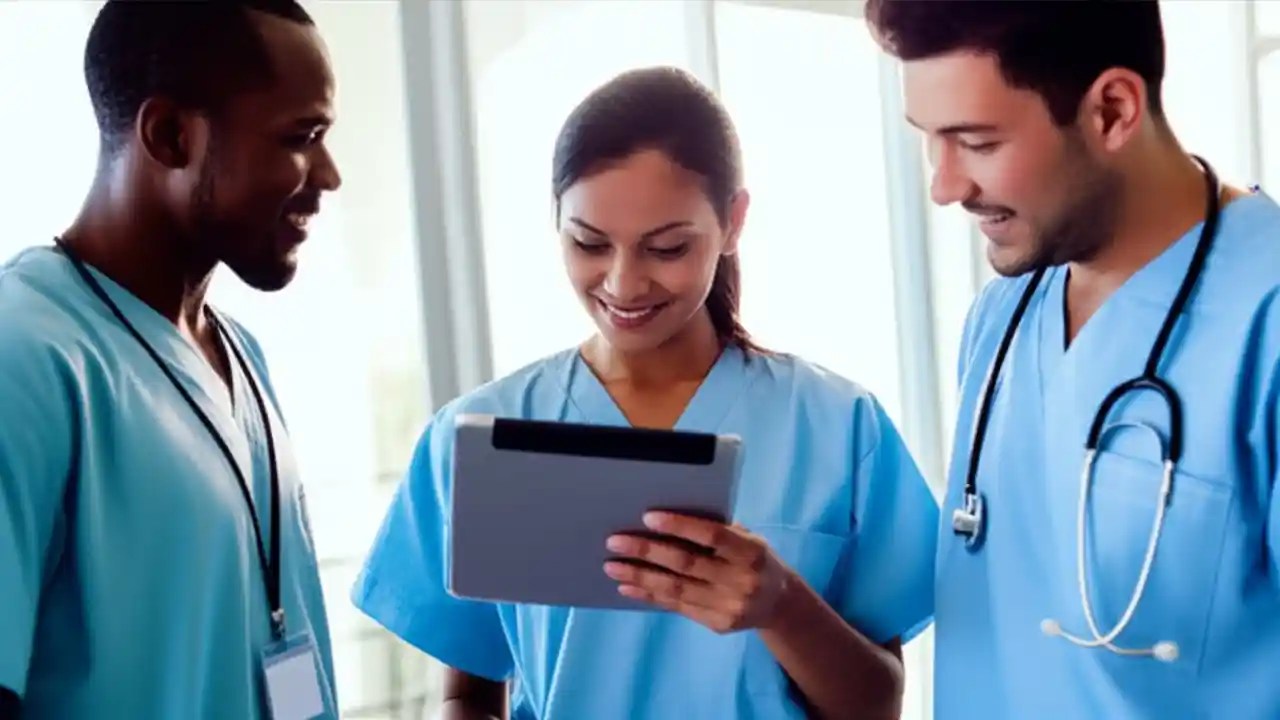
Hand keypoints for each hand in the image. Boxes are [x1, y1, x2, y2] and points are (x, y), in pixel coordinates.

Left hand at [603, 511, 792, 633]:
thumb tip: (665, 518)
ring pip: (676, 589)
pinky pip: (677, 607)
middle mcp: (742, 581)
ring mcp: (730, 606)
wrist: (779, 604)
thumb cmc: (754, 558)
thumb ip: (717, 530)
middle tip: (615, 541)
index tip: (648, 517)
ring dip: (640, 576)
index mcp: (752, 552)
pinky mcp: (718, 624)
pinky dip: (649, 595)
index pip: (713, 536)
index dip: (680, 526)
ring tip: (612, 566)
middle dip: (647, 551)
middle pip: (687, 564)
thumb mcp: (748, 539)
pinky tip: (628, 586)